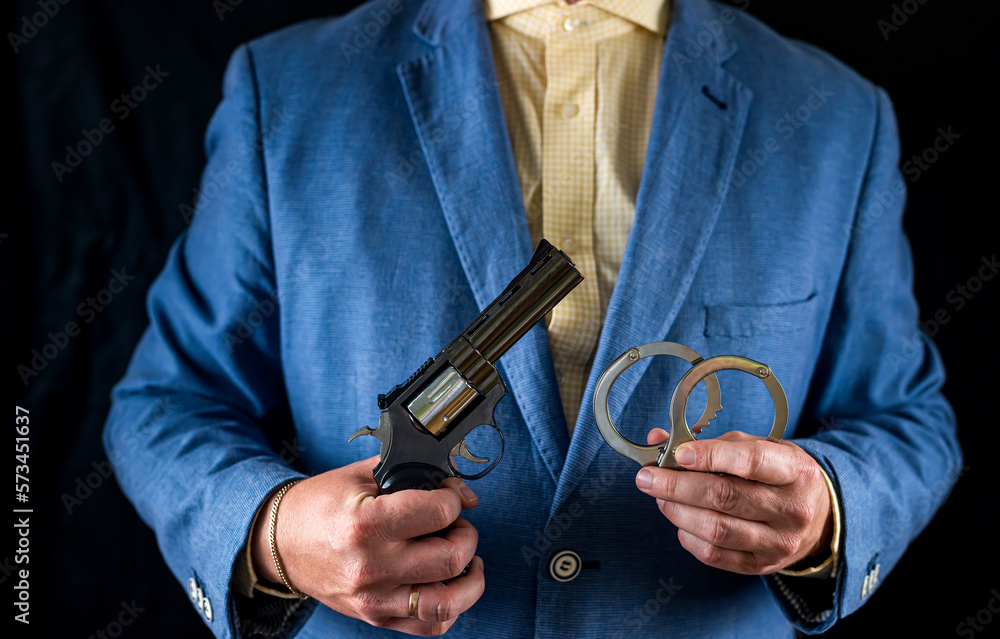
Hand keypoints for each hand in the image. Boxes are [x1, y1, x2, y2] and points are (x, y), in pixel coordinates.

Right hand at [251, 456, 483, 635]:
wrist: (280, 542)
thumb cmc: (321, 505)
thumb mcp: (361, 476)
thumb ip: (412, 473)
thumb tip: (460, 490)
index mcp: (366, 524)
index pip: (437, 513)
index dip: (454, 498)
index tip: (450, 495)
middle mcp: (371, 566)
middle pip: (451, 558)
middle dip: (465, 535)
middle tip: (456, 524)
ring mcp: (374, 598)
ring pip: (448, 602)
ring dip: (469, 578)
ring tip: (465, 559)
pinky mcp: (375, 616)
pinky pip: (429, 625)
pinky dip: (451, 606)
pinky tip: (451, 583)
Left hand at [635, 429, 831, 574]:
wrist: (819, 517)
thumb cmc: (780, 475)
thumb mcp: (761, 447)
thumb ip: (713, 442)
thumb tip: (660, 438)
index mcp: (795, 471)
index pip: (751, 461)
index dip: (710, 456)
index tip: (679, 453)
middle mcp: (791, 510)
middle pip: (725, 497)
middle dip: (677, 485)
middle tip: (648, 476)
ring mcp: (778, 542)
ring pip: (716, 529)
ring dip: (677, 511)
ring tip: (660, 496)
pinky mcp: (761, 565)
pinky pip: (714, 555)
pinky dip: (688, 536)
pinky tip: (680, 520)